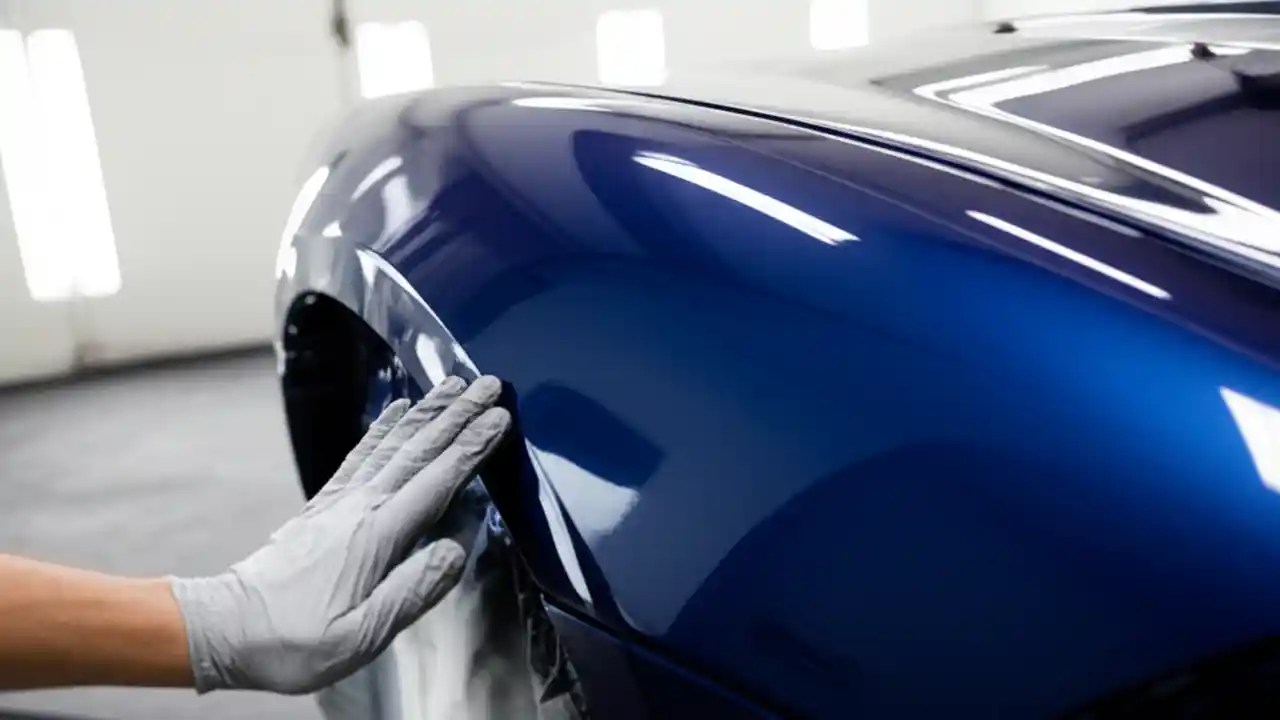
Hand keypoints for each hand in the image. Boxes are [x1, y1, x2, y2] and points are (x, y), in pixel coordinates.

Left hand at [170, 375, 510, 693]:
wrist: (226, 630)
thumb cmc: (294, 641)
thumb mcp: (362, 634)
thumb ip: (412, 591)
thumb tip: (456, 551)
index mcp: (377, 536)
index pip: (437, 481)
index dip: (471, 448)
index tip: (500, 417)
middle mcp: (360, 508)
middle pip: (418, 451)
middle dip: (457, 415)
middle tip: (487, 383)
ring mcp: (340, 502)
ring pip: (393, 445)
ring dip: (426, 413)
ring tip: (452, 385)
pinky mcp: (324, 506)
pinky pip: (362, 455)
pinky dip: (383, 428)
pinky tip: (396, 411)